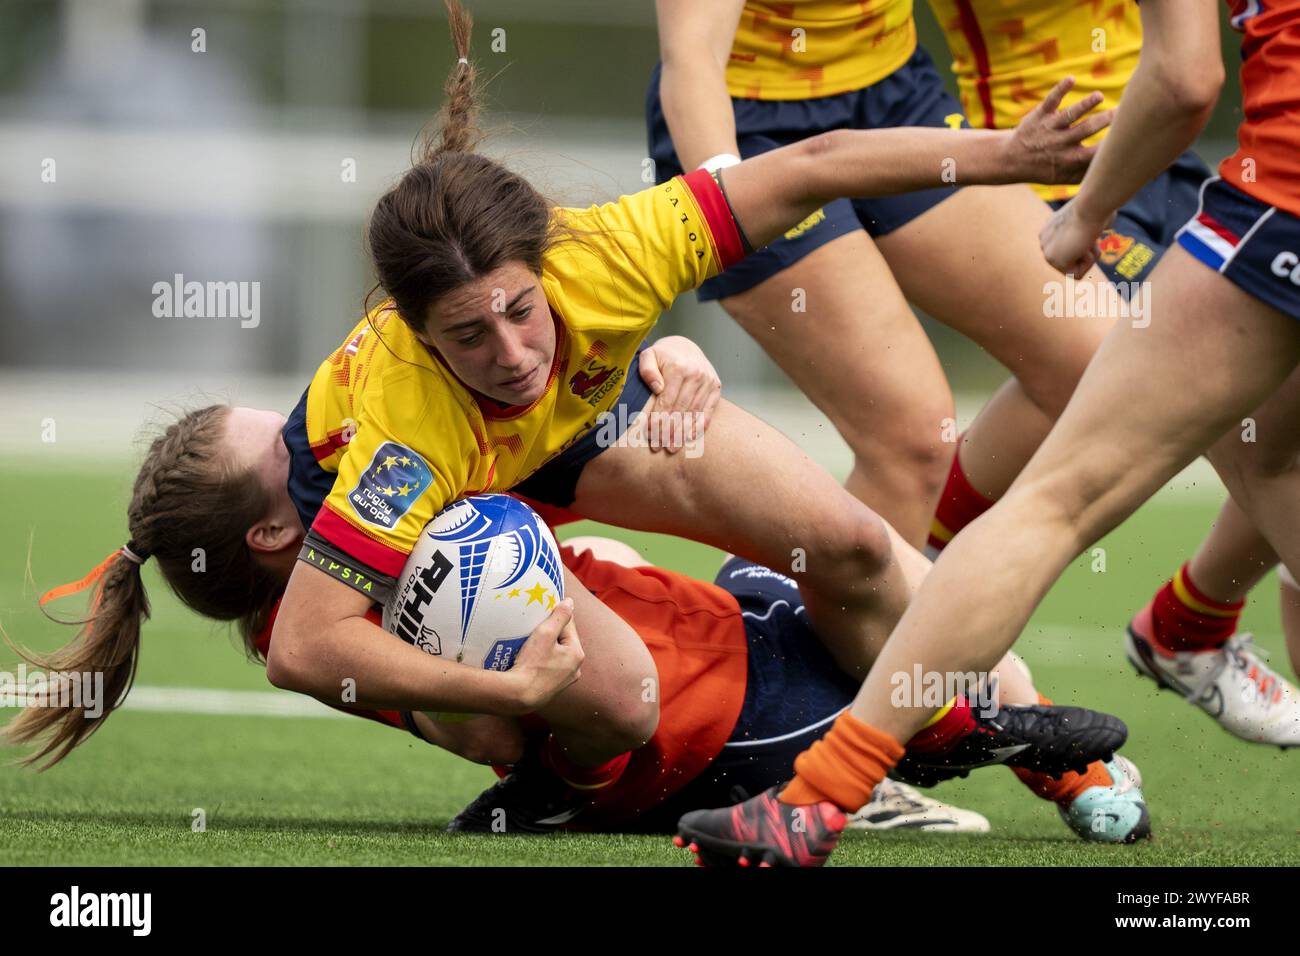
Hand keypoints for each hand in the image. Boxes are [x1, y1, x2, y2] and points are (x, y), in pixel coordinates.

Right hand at [507, 598, 583, 712]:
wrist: (518, 696)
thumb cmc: (532, 663)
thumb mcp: (545, 633)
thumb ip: (559, 616)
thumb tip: (570, 602)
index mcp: (577, 654)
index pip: (568, 626)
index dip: (555, 617)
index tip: (542, 613)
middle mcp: (575, 669)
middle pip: (563, 642)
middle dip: (550, 634)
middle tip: (533, 628)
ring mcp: (564, 682)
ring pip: (556, 656)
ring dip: (545, 649)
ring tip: (529, 644)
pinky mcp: (552, 690)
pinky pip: (549, 669)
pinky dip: (541, 662)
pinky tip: (529, 661)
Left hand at [637, 336, 721, 453]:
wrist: (685, 347)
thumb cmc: (663, 356)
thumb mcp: (649, 355)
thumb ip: (647, 369)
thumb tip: (657, 388)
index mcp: (679, 367)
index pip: (666, 401)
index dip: (658, 420)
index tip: (650, 435)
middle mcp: (696, 374)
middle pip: (680, 410)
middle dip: (669, 431)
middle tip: (660, 446)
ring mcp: (708, 381)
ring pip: (694, 413)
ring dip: (683, 433)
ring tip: (673, 448)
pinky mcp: (716, 387)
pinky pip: (708, 411)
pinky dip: (699, 426)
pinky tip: (690, 438)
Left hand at [1006, 77, 1112, 184]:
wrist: (1012, 160)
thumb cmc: (1046, 168)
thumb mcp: (1065, 177)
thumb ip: (1087, 174)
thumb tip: (1116, 170)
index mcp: (1070, 159)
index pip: (1094, 153)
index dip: (1109, 146)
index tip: (1127, 135)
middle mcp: (1060, 143)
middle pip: (1085, 130)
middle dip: (1103, 121)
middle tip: (1122, 111)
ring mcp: (1049, 128)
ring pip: (1069, 115)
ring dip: (1084, 105)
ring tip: (1099, 96)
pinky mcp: (1040, 115)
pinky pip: (1051, 101)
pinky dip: (1060, 89)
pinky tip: (1071, 79)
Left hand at [1039, 198, 1115, 277]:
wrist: (1091, 206)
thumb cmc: (1098, 207)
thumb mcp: (1093, 215)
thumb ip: (1092, 224)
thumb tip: (1106, 223)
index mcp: (1051, 230)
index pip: (1070, 251)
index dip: (1087, 245)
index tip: (1089, 230)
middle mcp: (1044, 240)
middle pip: (1071, 262)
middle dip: (1087, 252)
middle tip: (1089, 235)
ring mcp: (1046, 250)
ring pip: (1074, 269)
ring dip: (1089, 257)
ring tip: (1088, 239)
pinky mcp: (1051, 259)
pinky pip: (1076, 275)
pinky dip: (1088, 264)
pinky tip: (1085, 247)